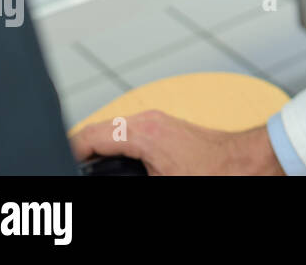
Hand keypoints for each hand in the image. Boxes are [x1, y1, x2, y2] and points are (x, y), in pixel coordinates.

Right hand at [69, 110, 285, 175]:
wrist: (250, 162)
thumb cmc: (217, 173)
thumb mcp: (160, 184)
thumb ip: (124, 179)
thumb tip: (106, 177)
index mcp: (141, 132)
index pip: (87, 137)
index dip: (67, 153)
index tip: (56, 165)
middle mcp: (147, 121)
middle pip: (96, 135)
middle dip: (80, 156)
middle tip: (67, 171)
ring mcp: (157, 123)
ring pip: (111, 135)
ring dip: (98, 154)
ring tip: (86, 171)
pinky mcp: (165, 131)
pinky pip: (127, 137)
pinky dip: (115, 151)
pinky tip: (112, 169)